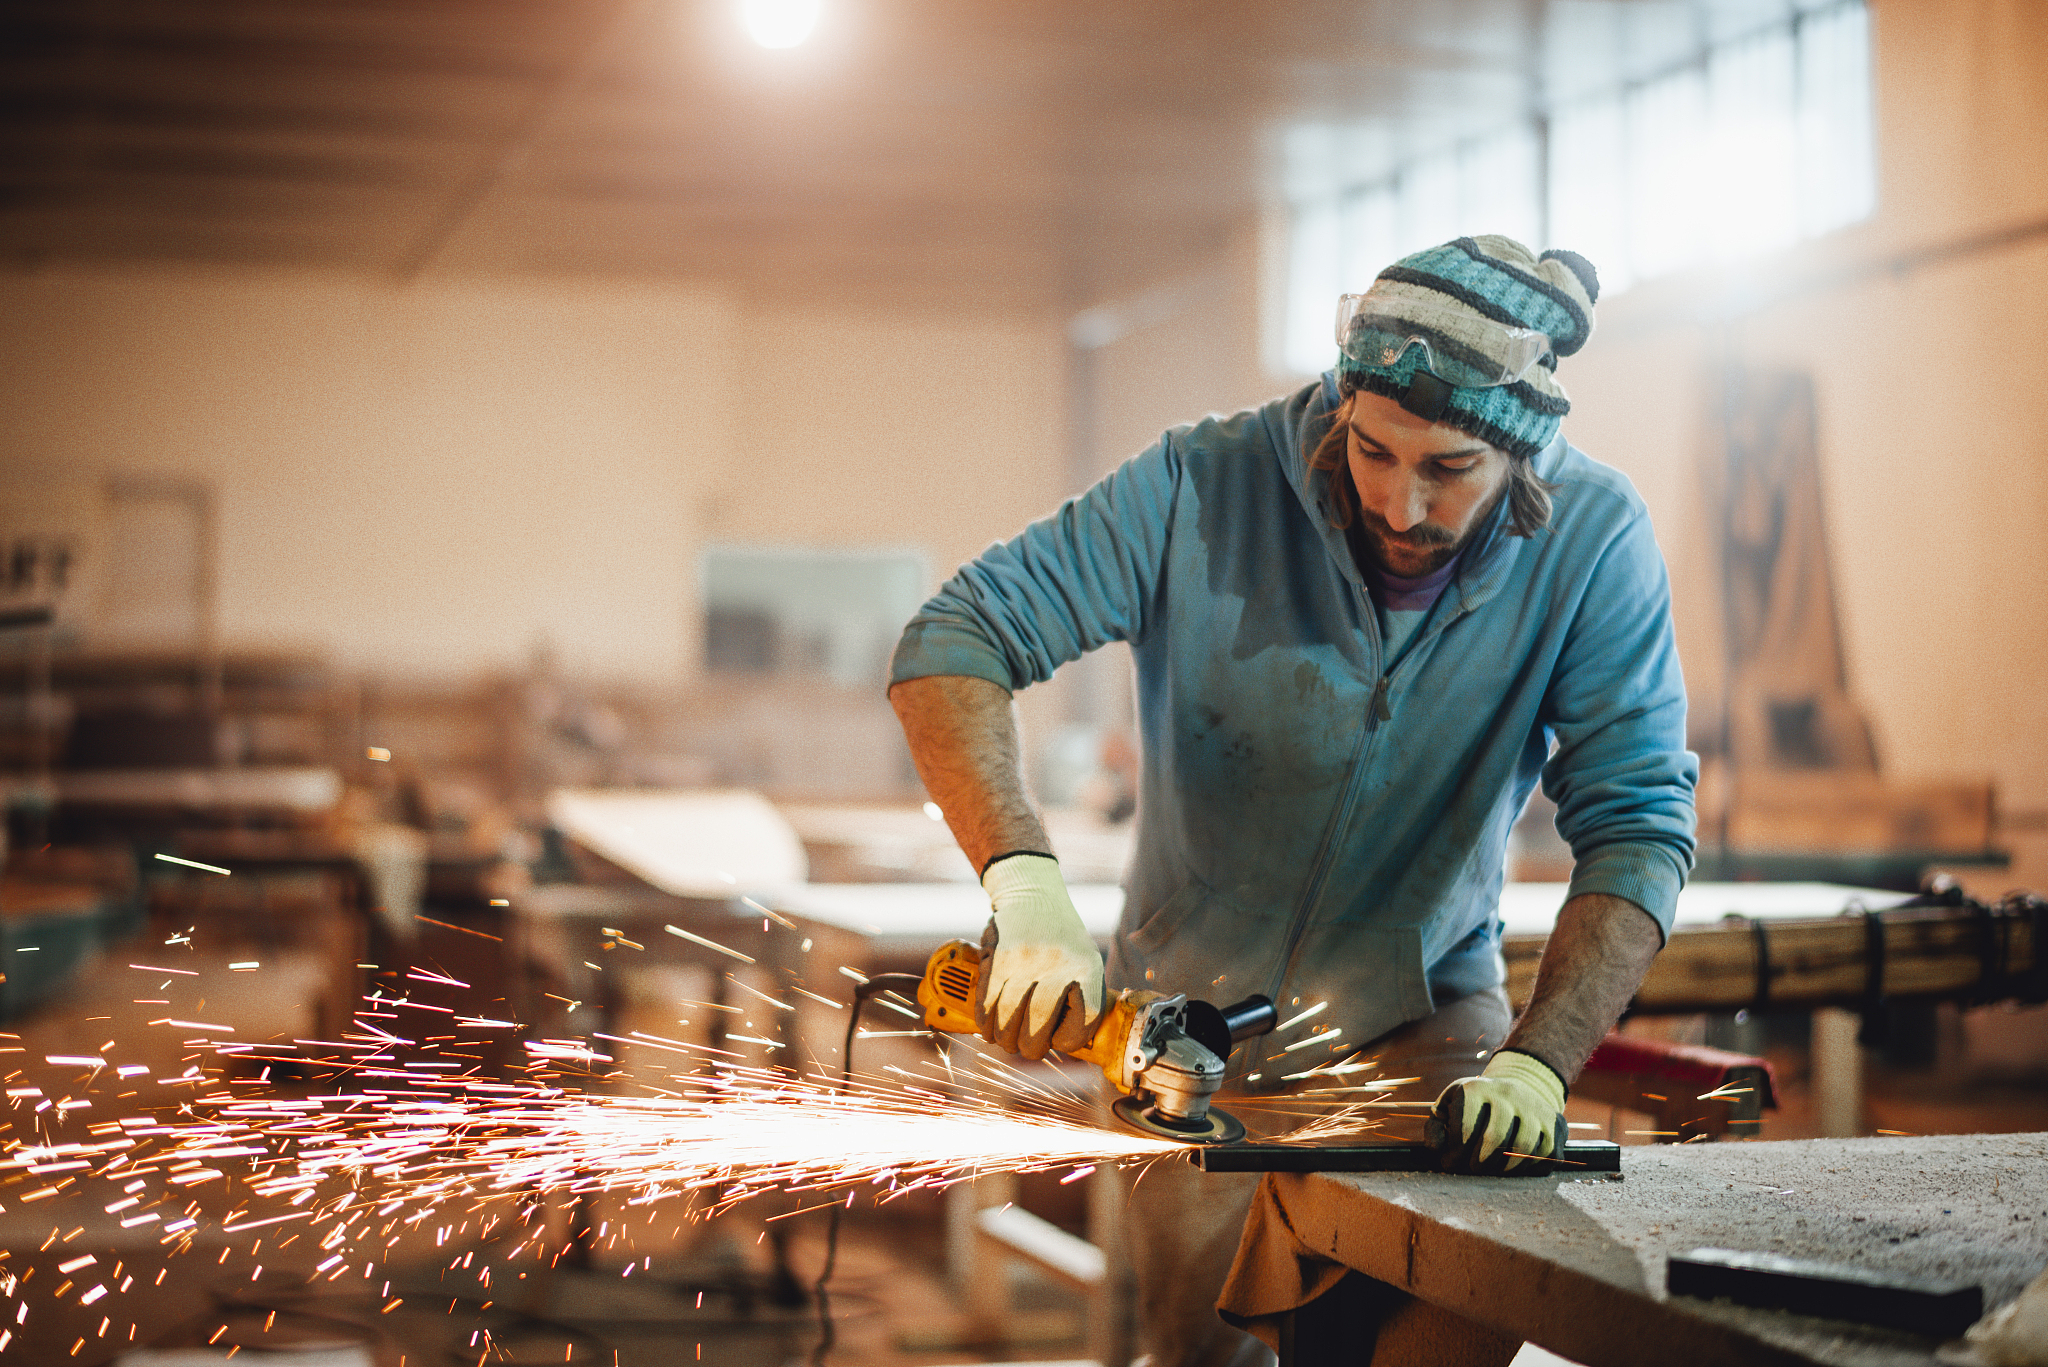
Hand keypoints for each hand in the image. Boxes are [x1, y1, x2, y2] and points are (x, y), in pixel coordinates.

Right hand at [979, 854, 1104, 1059]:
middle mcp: (1057, 966)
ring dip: (1004, 1038)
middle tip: (1027, 1046)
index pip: (1083, 1022)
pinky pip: (987, 1002)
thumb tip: (1071, 1042)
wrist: (1033, 896)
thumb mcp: (1086, 960)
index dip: (1069, 1041)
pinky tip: (989, 1027)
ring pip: (1007, 1020)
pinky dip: (986, 1022)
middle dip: (1029, 1047)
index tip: (1060, 1040)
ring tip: (1006, 1039)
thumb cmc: (1063, 938)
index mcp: (1087, 968)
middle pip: (1038, 1028)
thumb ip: (1083, 998)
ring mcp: (1025, 962)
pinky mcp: (999, 960)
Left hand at [1430, 1049, 1566, 1172]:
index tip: (1449, 1163)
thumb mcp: (1450, 1105)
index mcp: (1478, 1089)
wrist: (1520, 1087)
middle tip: (1471, 1170)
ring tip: (1490, 1170)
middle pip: (1494, 1141)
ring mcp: (1535, 1109)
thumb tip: (1437, 1149)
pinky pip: (1544, 1156)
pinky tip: (1513, 1166)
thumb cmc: (1477, 1105)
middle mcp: (1509, 1094)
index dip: (1454, 1154)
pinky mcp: (1556, 1125)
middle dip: (1478, 1164)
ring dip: (1503, 1169)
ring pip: (1522, 1150)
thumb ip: (1435, 1126)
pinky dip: (1527, 1168)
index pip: (1465, 1129)